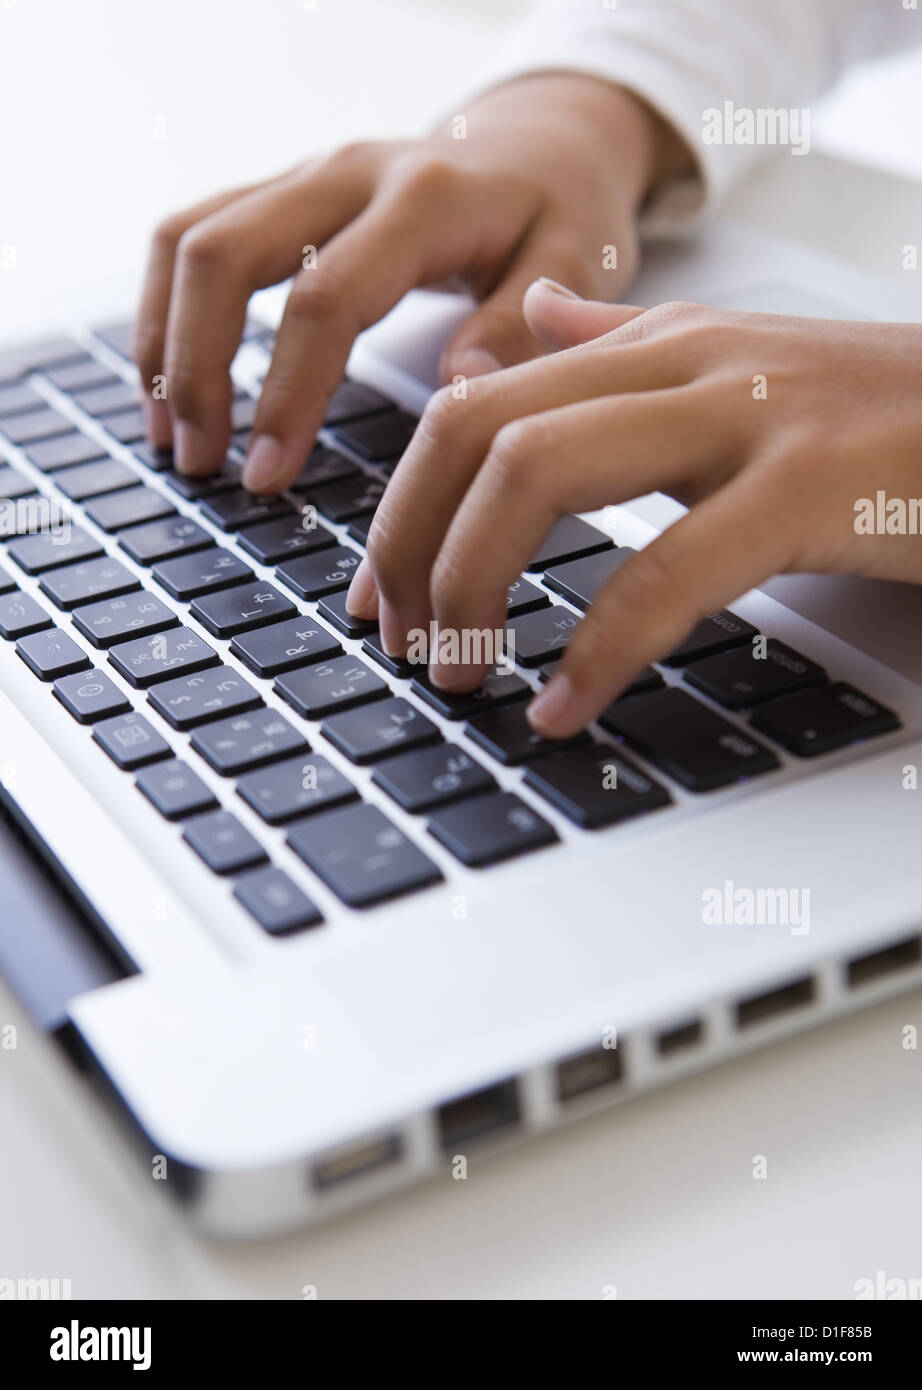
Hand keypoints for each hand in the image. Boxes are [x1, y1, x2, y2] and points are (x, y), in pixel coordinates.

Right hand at [134, 74, 686, 489]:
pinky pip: (190, 234)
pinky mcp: (279, 190)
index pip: (325, 300)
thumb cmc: (556, 216)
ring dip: (164, 342)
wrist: (536, 145)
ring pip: (189, 239)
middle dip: (198, 369)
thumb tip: (460, 388)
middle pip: (226, 256)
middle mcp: (348, 173)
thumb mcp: (575, 266)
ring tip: (173, 437)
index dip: (286, 395)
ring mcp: (304, 175)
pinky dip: (164, 310)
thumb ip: (521, 326)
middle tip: (202, 465)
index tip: (267, 475)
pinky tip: (169, 382)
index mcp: (423, 200)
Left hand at [348, 281, 921, 735]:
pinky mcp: (806, 487)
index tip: (381, 593)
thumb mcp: (733, 360)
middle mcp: (679, 364)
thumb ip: (621, 340)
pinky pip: (666, 570)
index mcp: (650, 346)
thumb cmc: (876, 415)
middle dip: (412, 546)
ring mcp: (742, 417)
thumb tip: (530, 319)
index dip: (399, 504)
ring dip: (474, 586)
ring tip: (465, 675)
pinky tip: (567, 706)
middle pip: (475, 431)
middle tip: (405, 643)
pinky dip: (598, 650)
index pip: (469, 404)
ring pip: (539, 471)